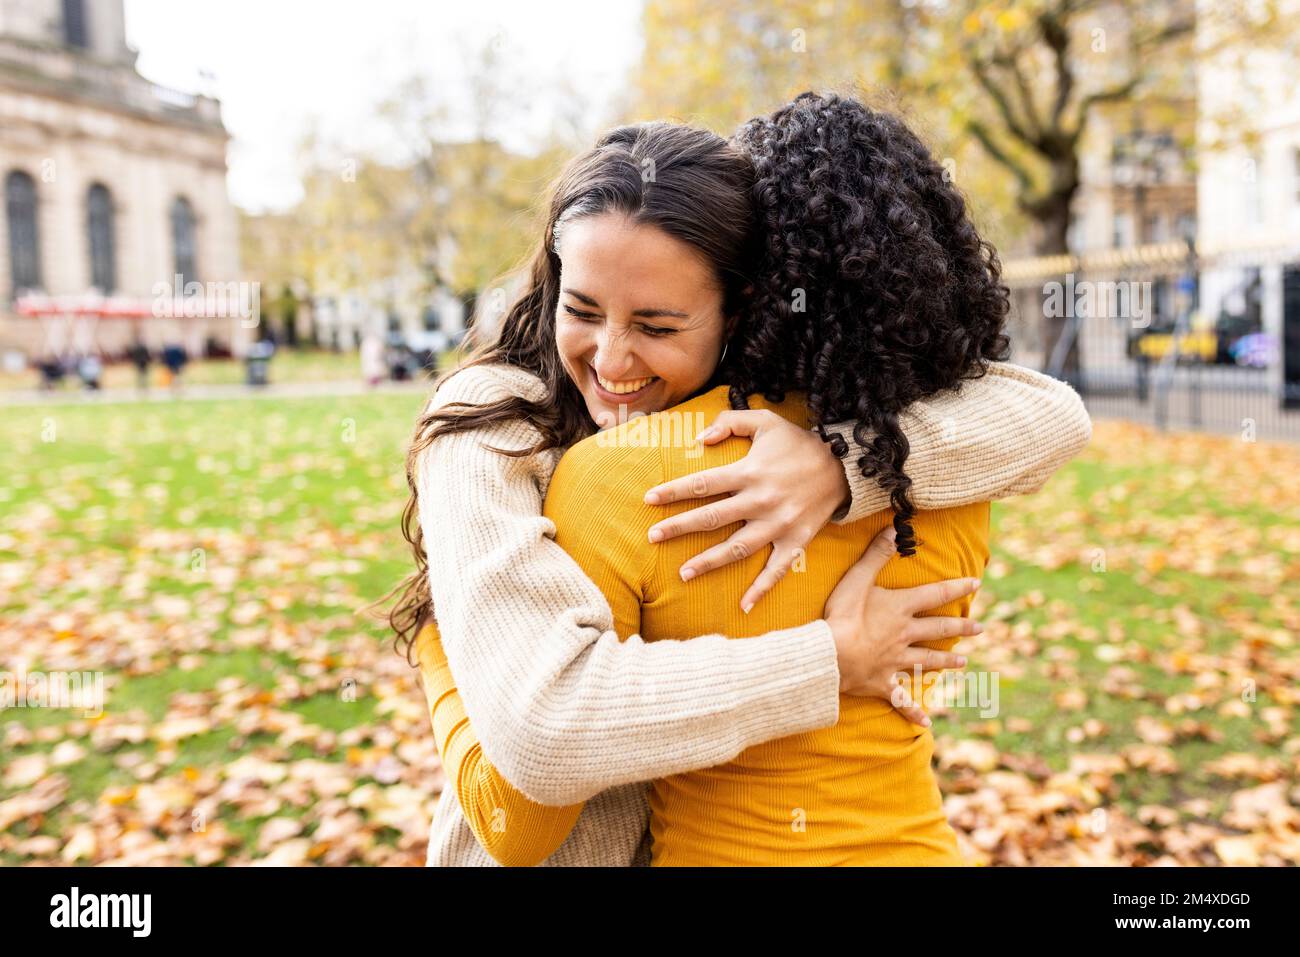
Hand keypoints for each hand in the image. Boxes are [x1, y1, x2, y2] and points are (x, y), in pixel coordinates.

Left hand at [643, 409, 850, 611]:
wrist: (845, 466)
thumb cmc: (799, 443)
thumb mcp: (766, 421)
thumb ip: (730, 422)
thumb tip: (699, 438)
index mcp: (749, 472)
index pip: (702, 484)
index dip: (673, 491)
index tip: (648, 500)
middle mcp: (761, 501)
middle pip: (711, 518)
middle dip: (678, 527)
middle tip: (651, 537)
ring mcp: (778, 524)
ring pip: (737, 548)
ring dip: (709, 562)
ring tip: (683, 574)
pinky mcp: (796, 541)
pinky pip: (776, 569)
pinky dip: (761, 588)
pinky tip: (743, 606)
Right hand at [824, 526, 981, 727]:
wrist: (830, 656)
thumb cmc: (841, 616)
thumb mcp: (857, 579)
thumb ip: (876, 554)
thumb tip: (895, 528)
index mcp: (900, 609)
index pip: (935, 595)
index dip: (956, 587)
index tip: (976, 582)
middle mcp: (905, 636)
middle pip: (938, 630)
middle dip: (960, 628)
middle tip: (980, 628)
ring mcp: (896, 662)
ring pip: (927, 662)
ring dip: (946, 661)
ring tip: (963, 662)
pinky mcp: (883, 684)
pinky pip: (902, 700)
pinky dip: (914, 711)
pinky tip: (927, 722)